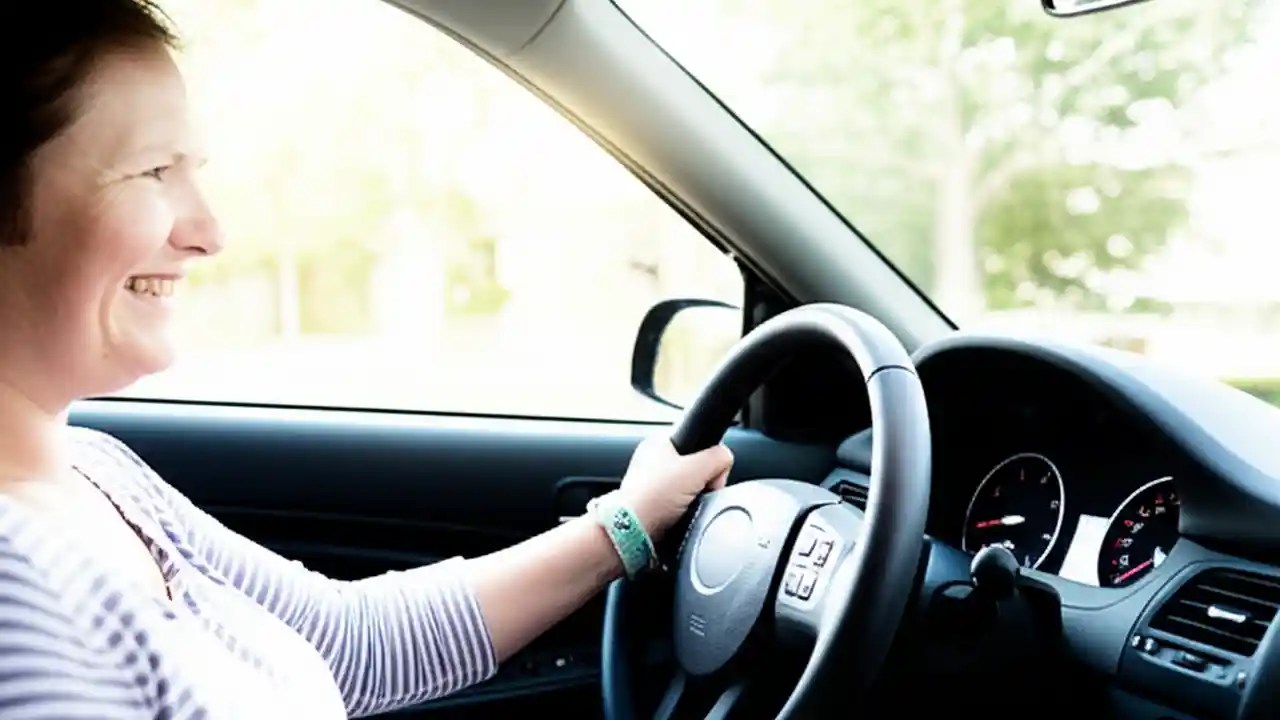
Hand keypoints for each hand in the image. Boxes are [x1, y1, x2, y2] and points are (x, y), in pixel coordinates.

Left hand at [618, 434, 733, 540]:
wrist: (632, 532)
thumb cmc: (652, 498)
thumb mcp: (696, 468)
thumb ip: (719, 457)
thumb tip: (725, 461)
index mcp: (660, 441)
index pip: (701, 444)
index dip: (710, 461)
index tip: (706, 475)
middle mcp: (654, 460)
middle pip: (698, 468)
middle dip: (703, 483)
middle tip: (694, 494)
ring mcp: (652, 483)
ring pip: (691, 488)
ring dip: (694, 499)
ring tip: (683, 508)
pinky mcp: (653, 504)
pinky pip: (681, 504)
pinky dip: (684, 511)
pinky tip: (678, 517)